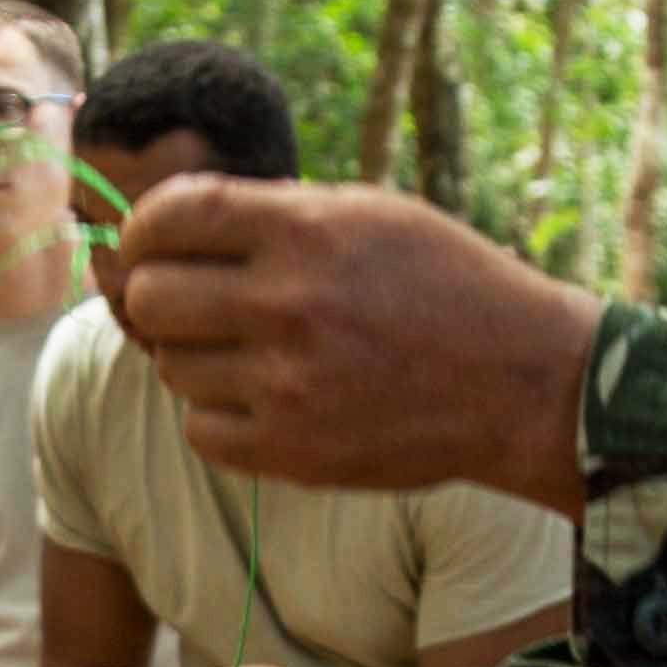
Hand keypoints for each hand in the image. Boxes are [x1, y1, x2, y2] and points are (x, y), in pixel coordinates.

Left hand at [111, 175, 597, 502]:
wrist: (524, 383)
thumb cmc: (446, 287)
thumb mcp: (371, 216)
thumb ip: (277, 215)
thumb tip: (177, 224)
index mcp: (308, 229)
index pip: (170, 215)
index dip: (142, 229)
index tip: (147, 245)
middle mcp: (290, 302)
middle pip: (150, 297)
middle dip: (159, 297)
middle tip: (189, 306)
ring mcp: (288, 383)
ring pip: (172, 367)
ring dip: (196, 359)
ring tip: (252, 354)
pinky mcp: (293, 451)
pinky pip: (200, 430)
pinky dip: (219, 418)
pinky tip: (265, 401)